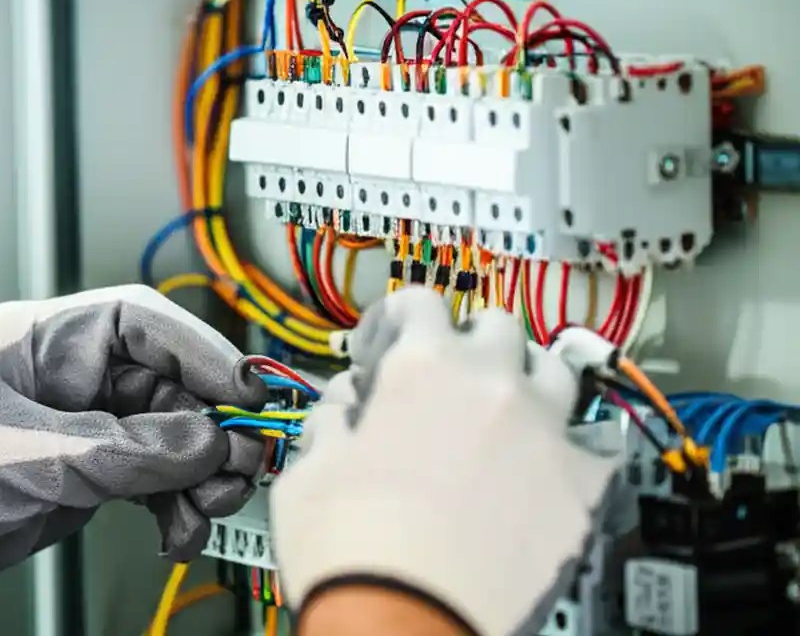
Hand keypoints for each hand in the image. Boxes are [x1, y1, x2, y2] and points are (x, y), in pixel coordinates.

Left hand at [0, 286, 267, 601]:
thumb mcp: (26, 457)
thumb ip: (123, 450)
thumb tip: (205, 442)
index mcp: (43, 338)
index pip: (141, 322)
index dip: (201, 350)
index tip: (244, 390)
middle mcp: (65, 374)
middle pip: (165, 384)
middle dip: (205, 428)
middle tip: (234, 468)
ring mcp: (73, 423)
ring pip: (162, 437)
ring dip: (193, 475)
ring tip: (203, 511)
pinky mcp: (75, 469)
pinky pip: (143, 477)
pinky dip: (168, 505)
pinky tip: (175, 532)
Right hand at [271, 287, 618, 635]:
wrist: (406, 622)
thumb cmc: (354, 551)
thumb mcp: (310, 469)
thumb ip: (332, 420)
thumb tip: (344, 409)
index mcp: (422, 368)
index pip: (420, 302)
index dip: (397, 318)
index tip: (388, 344)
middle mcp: (492, 385)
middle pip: (497, 325)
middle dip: (469, 343)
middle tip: (448, 377)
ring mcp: (546, 433)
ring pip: (556, 371)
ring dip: (528, 380)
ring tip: (507, 410)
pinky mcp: (582, 487)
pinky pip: (596, 447)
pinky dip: (573, 450)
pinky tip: (551, 467)